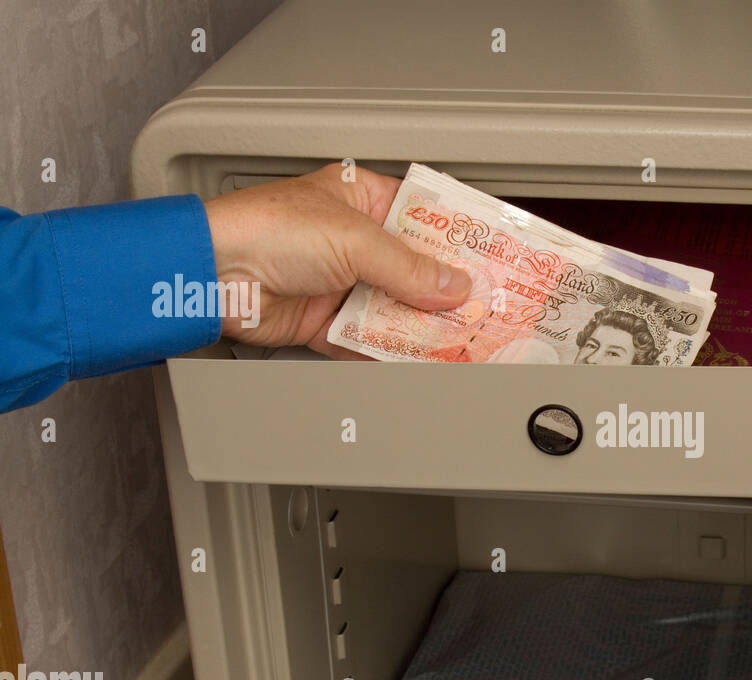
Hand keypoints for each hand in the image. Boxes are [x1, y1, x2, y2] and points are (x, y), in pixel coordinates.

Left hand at [202, 163, 469, 357]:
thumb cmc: (264, 229)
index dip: (457, 237)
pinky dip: (392, 352)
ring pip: (396, 307)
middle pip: (415, 269)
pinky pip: (369, 340)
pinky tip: (419, 359)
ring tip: (462, 338)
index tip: (492, 256)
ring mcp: (340, 282)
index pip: (423, 215)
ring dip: (423, 324)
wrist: (208, 274)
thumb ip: (410, 267)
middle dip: (447, 291)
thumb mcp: (354, 239)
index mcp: (360, 198)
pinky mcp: (324, 322)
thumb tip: (454, 286)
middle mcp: (352, 240)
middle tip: (486, 308)